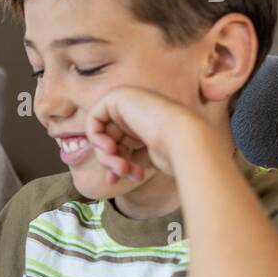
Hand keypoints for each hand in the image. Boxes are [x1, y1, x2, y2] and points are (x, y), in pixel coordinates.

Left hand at [84, 86, 202, 183]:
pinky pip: (93, 118)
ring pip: (101, 134)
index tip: (115, 180)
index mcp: (144, 123)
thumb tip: (109, 176)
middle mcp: (134, 111)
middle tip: (121, 174)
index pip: (118, 145)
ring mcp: (126, 102)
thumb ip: (126, 159)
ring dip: (107, 156)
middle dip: (110, 162)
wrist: (184, 137)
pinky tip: (111, 149)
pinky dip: (97, 137)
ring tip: (121, 169)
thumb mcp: (145, 159)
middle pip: (108, 140)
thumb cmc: (174, 152)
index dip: (113, 163)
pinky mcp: (116, 97)